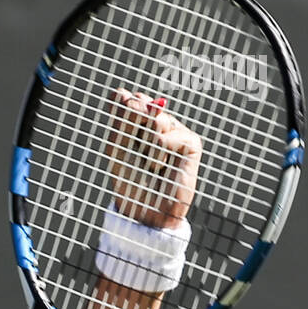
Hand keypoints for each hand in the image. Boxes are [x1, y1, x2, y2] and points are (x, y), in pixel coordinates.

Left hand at [104, 88, 201, 228]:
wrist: (147, 211)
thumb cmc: (130, 182)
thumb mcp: (117, 149)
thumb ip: (125, 119)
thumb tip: (144, 97)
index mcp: (137, 121)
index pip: (123, 98)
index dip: (119, 113)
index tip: (119, 138)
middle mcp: (157, 120)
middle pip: (138, 102)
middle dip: (130, 131)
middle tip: (134, 153)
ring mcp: (174, 129)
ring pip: (153, 120)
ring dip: (144, 148)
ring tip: (150, 165)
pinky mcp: (189, 141)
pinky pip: (162, 138)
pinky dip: (155, 157)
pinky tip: (162, 168)